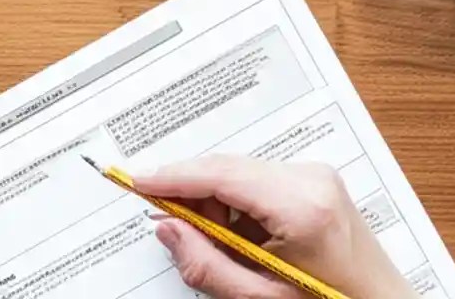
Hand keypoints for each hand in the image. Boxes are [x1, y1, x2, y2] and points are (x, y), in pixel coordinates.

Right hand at [136, 156, 417, 298]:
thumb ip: (208, 266)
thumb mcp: (263, 298)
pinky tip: (238, 238)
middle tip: (167, 223)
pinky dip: (236, 204)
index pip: (221, 174)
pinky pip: (258, 181)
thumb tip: (170, 231)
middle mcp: (312, 179)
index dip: (172, 177)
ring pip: (239, 173)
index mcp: (303, 205)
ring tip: (216, 246)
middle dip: (190, 193)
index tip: (138, 181)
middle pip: (227, 168)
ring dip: (215, 202)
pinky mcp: (315, 182)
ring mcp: (316, 177)